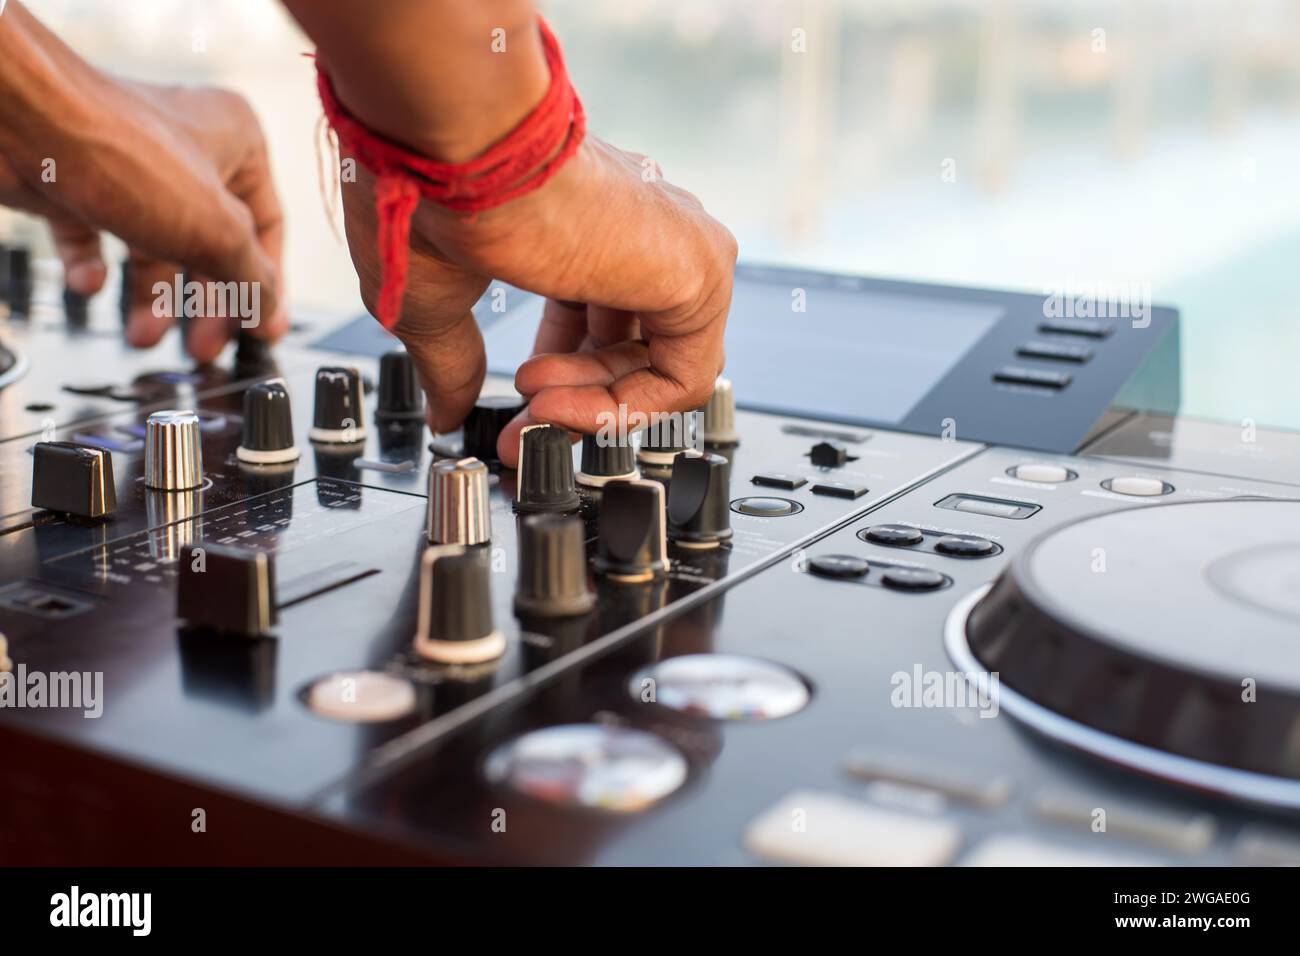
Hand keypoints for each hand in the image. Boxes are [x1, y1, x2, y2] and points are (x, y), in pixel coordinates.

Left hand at [0, 4, 284, 361]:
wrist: (16, 120)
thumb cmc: (117, 151)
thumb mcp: (215, 232)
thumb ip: (252, 279)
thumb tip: (269, 312)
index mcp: (237, 142)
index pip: (268, 228)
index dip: (265, 284)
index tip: (260, 329)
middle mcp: (188, 148)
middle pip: (210, 244)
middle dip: (202, 303)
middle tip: (202, 346)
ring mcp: (130, 164)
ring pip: (153, 246)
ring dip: (148, 297)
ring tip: (142, 334)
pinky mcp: (76, 179)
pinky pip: (94, 236)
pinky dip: (94, 267)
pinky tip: (90, 284)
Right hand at [340, 135, 735, 466]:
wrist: (451, 150)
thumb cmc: (429, 193)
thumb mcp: (434, 299)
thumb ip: (453, 361)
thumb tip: (445, 411)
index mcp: (585, 221)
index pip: (596, 316)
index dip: (557, 377)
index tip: (513, 410)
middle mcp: (638, 229)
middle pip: (628, 344)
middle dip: (571, 400)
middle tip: (518, 430)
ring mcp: (675, 246)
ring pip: (657, 363)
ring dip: (588, 406)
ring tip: (529, 411)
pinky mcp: (700, 271)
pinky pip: (683, 373)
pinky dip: (623, 407)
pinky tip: (558, 405)